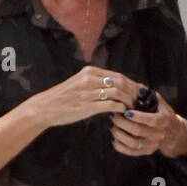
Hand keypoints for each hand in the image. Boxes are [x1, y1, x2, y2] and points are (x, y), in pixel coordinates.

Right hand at [26, 65, 140, 129]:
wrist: (45, 108)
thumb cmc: (63, 98)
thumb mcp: (79, 84)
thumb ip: (95, 83)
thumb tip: (113, 87)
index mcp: (89, 72)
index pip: (117, 75)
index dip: (131, 84)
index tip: (139, 91)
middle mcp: (90, 79)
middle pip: (120, 82)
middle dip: (133, 92)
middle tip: (141, 101)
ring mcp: (89, 92)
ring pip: (118, 92)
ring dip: (129, 101)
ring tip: (133, 108)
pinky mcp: (87, 106)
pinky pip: (110, 105)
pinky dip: (120, 109)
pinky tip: (124, 113)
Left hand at [110, 90, 186, 158]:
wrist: (171, 131)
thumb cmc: (161, 112)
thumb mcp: (159, 102)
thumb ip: (148, 95)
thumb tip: (137, 89)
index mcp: (164, 120)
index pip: (152, 120)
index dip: (138, 116)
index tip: (126, 111)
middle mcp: (159, 134)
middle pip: (138, 131)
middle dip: (122, 122)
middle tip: (113, 115)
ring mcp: (153, 145)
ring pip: (132, 143)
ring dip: (118, 134)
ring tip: (112, 125)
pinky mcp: (146, 152)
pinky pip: (130, 152)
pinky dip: (119, 145)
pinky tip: (114, 137)